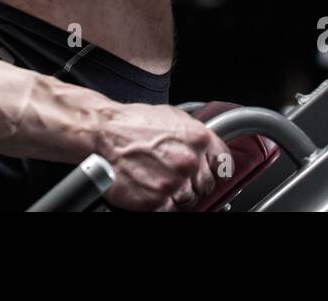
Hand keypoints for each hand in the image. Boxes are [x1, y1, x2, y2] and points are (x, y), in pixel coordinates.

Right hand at [95, 103, 229, 211]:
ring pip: (189, 200)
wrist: (103, 133)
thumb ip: (194, 136)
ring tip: (159, 181)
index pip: (224, 164)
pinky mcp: (156, 200)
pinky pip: (170, 210)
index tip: (210, 173)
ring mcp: (173, 183)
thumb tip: (207, 151)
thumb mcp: (172, 117)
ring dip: (176, 195)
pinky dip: (161, 204)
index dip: (216, 170)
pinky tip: (150, 189)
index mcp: (198, 139)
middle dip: (193, 183)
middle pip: (206, 186)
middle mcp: (189, 162)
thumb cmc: (132, 123)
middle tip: (176, 176)